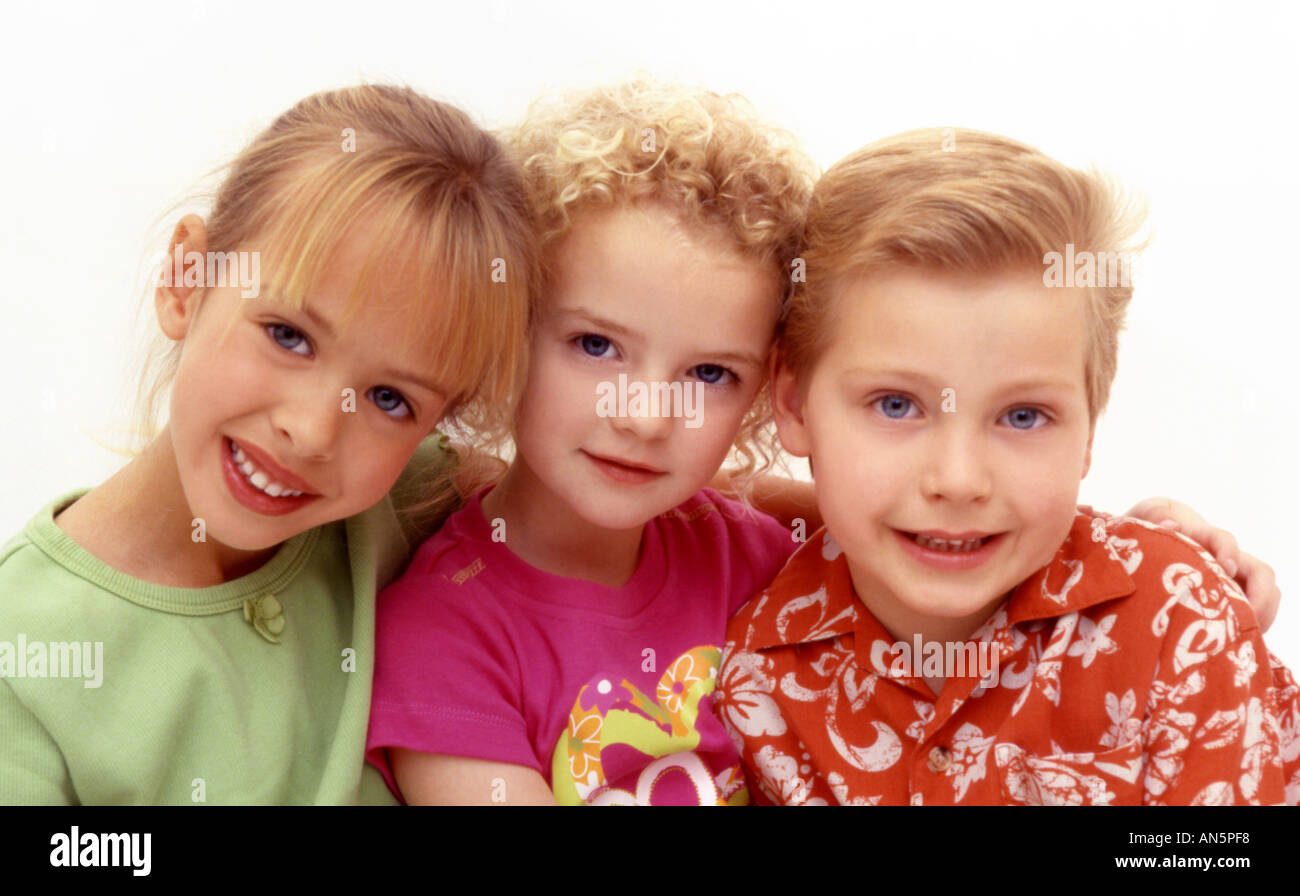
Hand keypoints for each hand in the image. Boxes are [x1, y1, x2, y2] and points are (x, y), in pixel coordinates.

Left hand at [1126, 497, 1279, 631]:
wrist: (1155, 534)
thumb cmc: (1151, 525)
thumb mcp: (1146, 515)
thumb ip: (1153, 515)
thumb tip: (1171, 524)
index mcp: (1203, 537)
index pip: (1225, 541)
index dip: (1229, 553)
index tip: (1226, 568)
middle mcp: (1226, 559)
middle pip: (1260, 573)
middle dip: (1260, 596)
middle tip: (1244, 618)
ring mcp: (1232, 579)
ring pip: (1265, 593)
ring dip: (1262, 614)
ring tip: (1242, 636)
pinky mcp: (1230, 596)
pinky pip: (1253, 611)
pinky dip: (1249, 625)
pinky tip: (1232, 641)